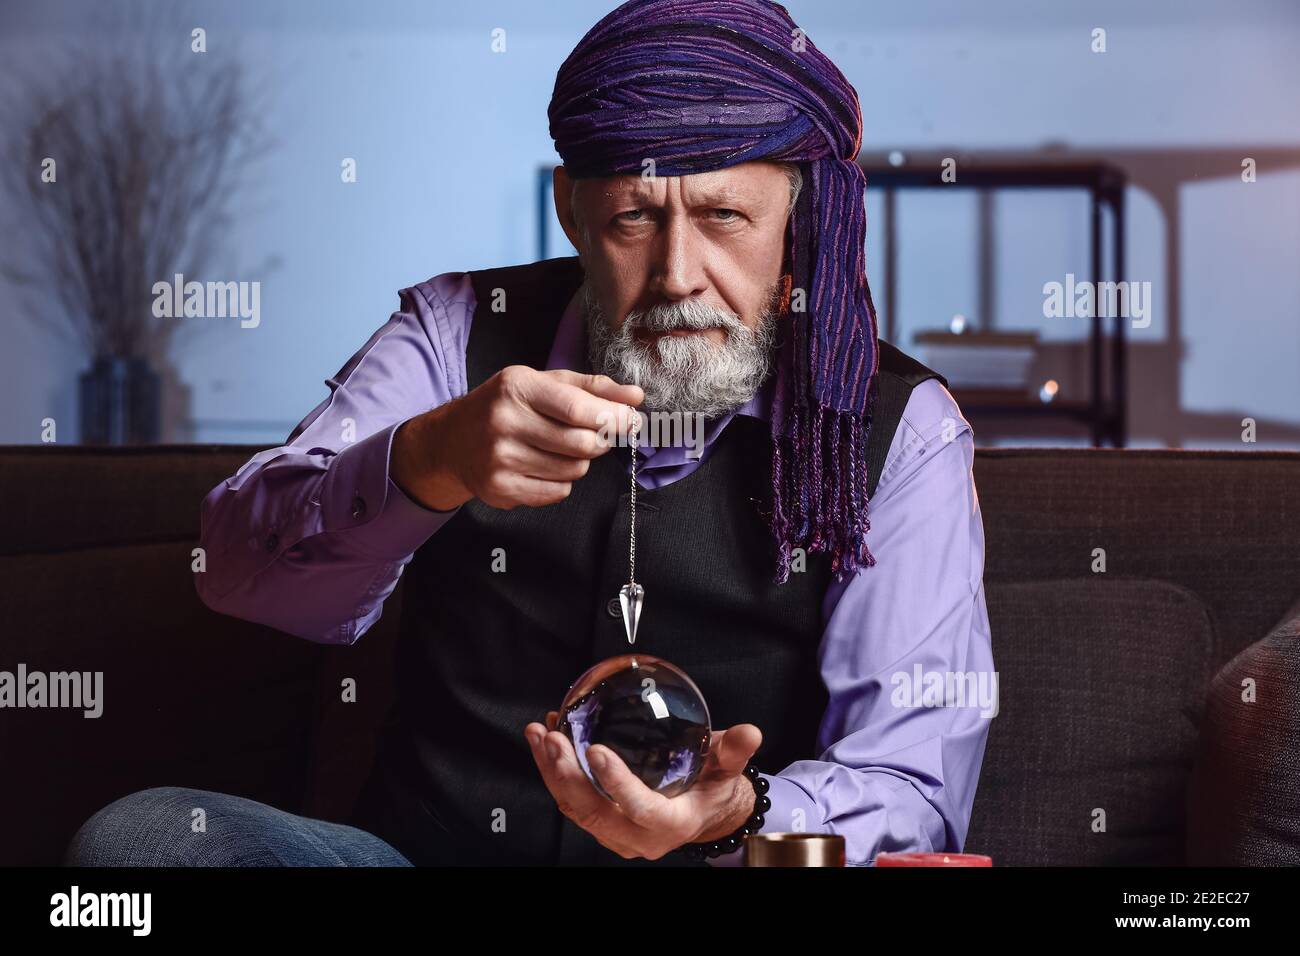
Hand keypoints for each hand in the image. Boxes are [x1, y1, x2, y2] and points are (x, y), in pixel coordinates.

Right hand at [392, 366, 643, 510]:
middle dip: (601, 441)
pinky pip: (557, 492)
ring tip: (560, 448)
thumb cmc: (506, 406)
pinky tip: (543, 466)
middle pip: (581, 444)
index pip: (577, 409)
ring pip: (573, 470)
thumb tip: (636, 397)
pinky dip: (562, 482)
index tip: (631, 421)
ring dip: (579, 461)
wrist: (453, 440)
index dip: (613, 418)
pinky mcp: (500, 489)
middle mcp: (504, 422)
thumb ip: (592, 388)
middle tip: (598, 435)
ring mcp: (499, 459)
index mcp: (517, 388)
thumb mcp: (543, 384)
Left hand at [524, 711, 760, 860]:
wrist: (703, 811)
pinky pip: (571, 803)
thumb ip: (735, 751)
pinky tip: (547, 740)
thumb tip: (749, 733)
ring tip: (540, 734)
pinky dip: (554, 773)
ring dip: (551, 771)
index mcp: (671, 823)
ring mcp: (616, 834)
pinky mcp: (601, 824)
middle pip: (593, 812)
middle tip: (553, 738)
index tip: (596, 751)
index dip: (616, 783)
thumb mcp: (728, 768)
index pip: (640, 808)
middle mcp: (639, 836)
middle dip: (566, 775)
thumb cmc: (714, 786)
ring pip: (574, 809)